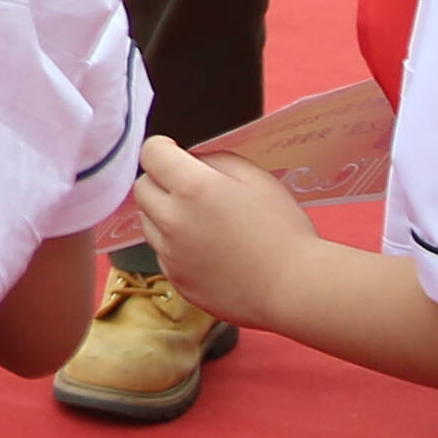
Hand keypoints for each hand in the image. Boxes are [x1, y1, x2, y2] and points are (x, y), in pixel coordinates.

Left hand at [127, 137, 321, 328]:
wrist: (295, 288)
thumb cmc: (283, 230)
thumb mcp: (257, 179)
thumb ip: (217, 160)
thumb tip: (191, 160)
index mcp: (192, 188)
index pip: (150, 153)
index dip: (163, 149)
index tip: (174, 153)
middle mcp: (172, 220)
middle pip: (142, 187)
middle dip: (161, 181)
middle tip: (191, 189)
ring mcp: (171, 254)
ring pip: (148, 221)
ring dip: (165, 214)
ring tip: (204, 223)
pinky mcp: (177, 280)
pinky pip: (163, 253)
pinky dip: (175, 247)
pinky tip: (209, 251)